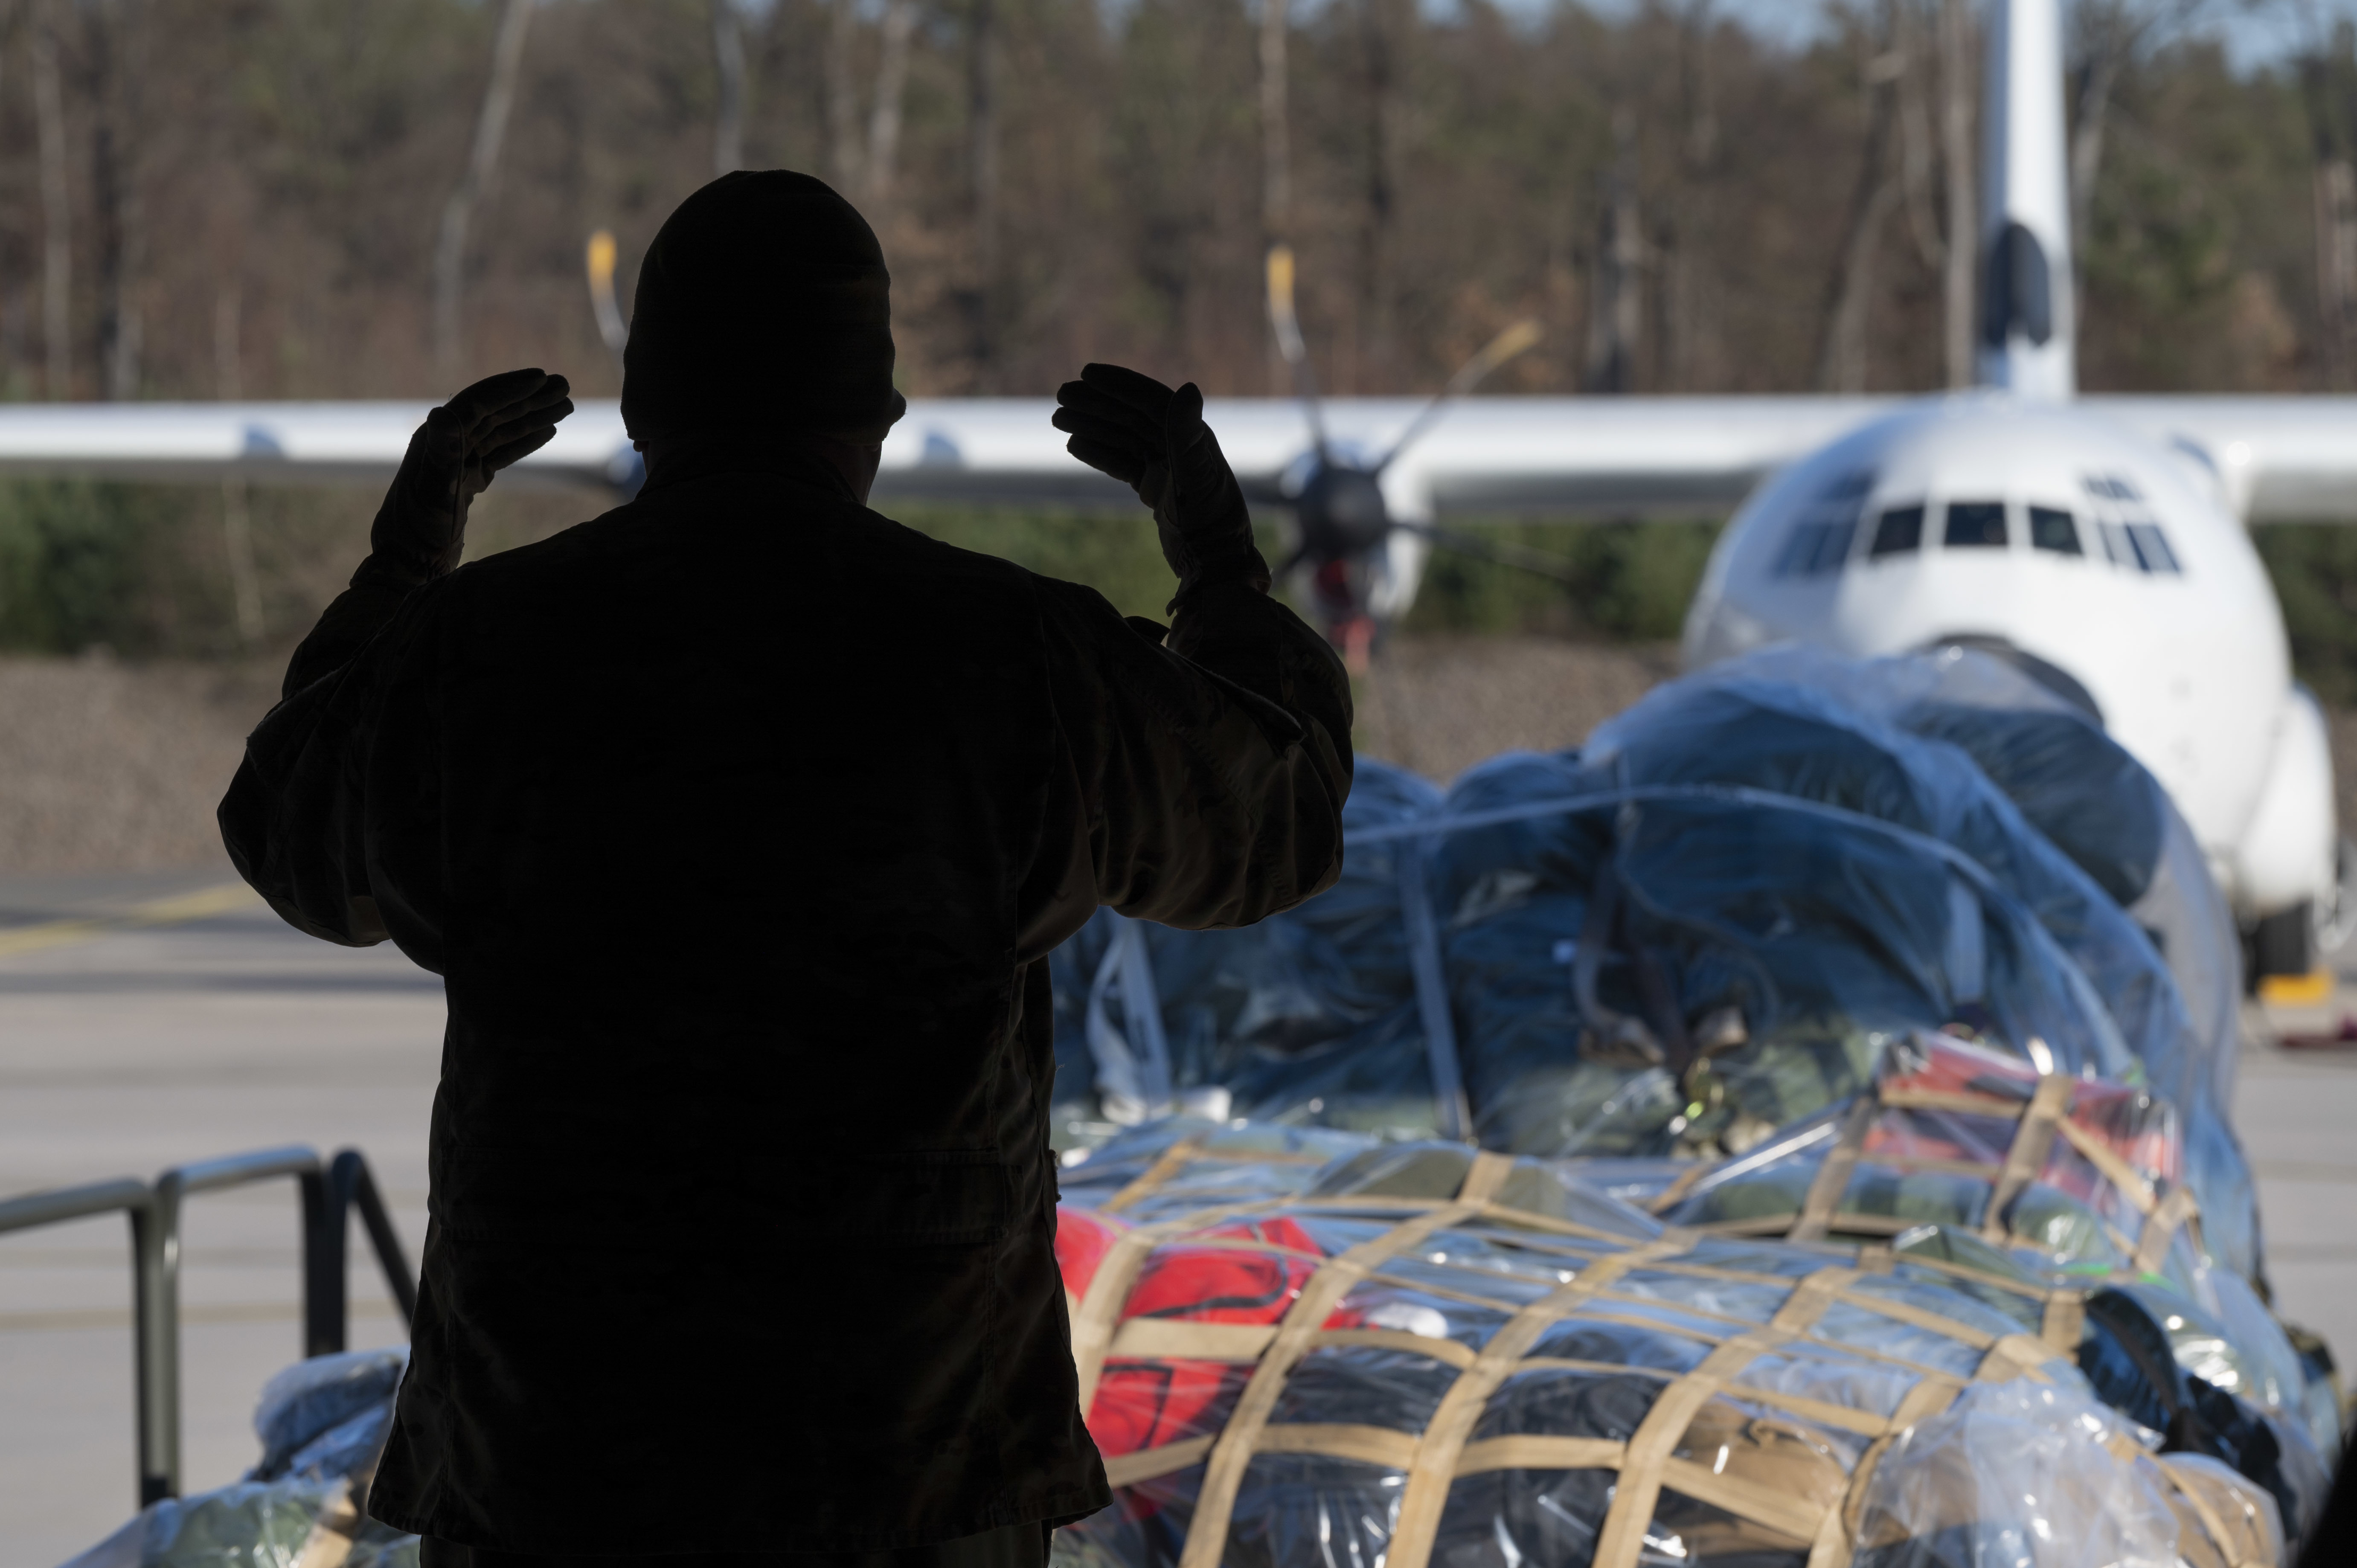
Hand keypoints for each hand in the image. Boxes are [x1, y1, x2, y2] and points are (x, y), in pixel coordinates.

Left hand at [363, 369, 573, 585]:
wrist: (408, 565)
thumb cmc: (417, 532)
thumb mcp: (432, 495)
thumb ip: (441, 455)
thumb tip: (442, 413)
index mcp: (436, 438)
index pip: (478, 403)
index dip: (510, 389)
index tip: (542, 378)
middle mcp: (446, 443)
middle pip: (494, 411)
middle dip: (529, 397)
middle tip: (564, 385)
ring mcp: (458, 461)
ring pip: (501, 429)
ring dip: (532, 416)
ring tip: (566, 406)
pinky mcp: (467, 479)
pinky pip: (501, 452)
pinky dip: (524, 441)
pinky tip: (547, 432)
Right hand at [1053, 364, 1267, 593]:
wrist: (1214, 564)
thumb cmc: (1210, 523)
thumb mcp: (1195, 479)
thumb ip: (1186, 435)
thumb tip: (1188, 388)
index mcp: (1192, 437)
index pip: (1151, 400)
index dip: (1119, 384)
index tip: (1086, 373)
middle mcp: (1179, 446)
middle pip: (1131, 416)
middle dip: (1096, 403)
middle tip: (1060, 395)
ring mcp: (1166, 467)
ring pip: (1123, 438)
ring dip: (1091, 425)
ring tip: (1057, 418)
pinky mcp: (1157, 488)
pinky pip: (1123, 463)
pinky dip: (1099, 453)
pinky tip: (1074, 444)